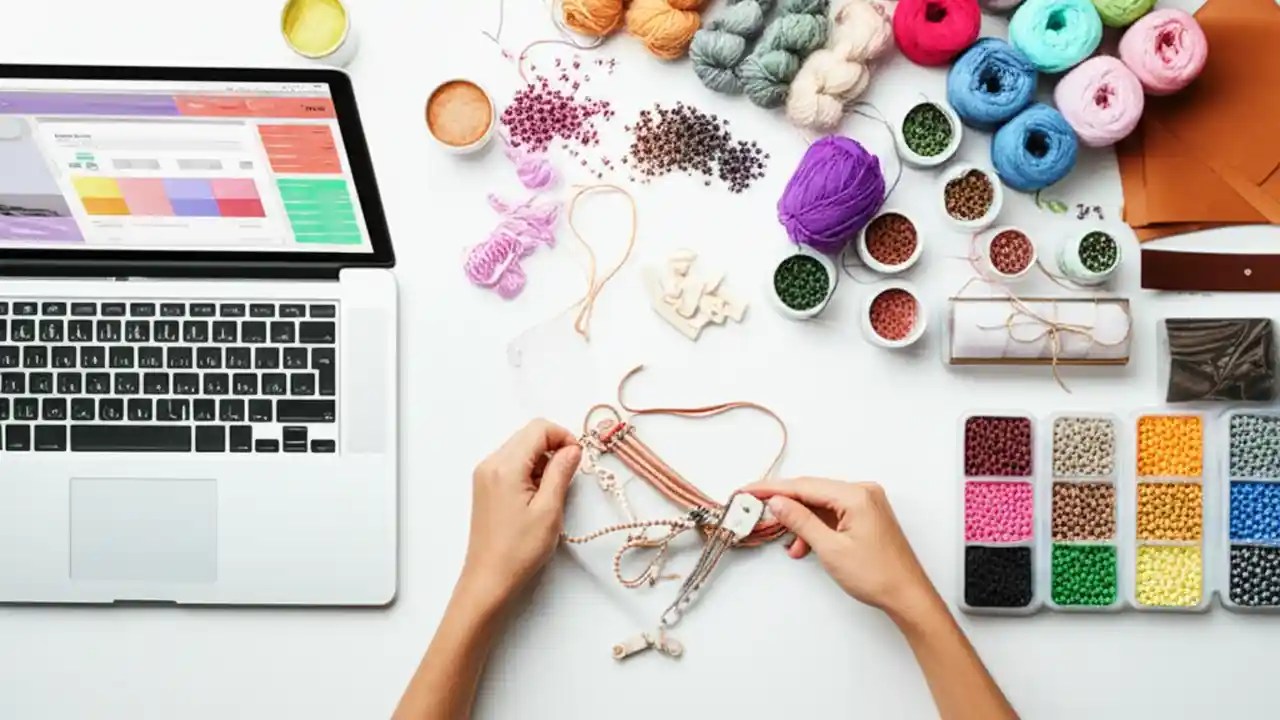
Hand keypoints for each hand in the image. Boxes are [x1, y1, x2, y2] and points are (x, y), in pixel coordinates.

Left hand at [460, 419, 581, 607]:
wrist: (488, 580)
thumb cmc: (520, 550)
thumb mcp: (549, 510)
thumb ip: (561, 472)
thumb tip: (573, 448)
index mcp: (505, 466)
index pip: (538, 429)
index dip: (564, 437)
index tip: (578, 460)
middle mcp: (490, 463)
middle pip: (528, 435)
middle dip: (554, 447)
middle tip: (569, 476)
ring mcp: (484, 474)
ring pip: (520, 448)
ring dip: (542, 460)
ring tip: (552, 491)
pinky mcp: (485, 486)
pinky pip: (511, 464)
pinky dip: (529, 470)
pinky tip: (537, 495)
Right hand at [749, 478, 936, 620]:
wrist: (907, 596)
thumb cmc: (879, 576)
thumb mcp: (830, 549)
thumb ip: (801, 521)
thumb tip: (778, 502)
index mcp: (857, 495)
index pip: (804, 485)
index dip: (772, 489)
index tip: (749, 490)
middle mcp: (863, 492)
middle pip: (812, 491)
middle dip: (785, 505)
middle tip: (757, 509)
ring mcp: (866, 503)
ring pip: (821, 504)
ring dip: (802, 521)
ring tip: (790, 543)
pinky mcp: (866, 515)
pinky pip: (833, 513)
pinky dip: (817, 527)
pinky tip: (806, 544)